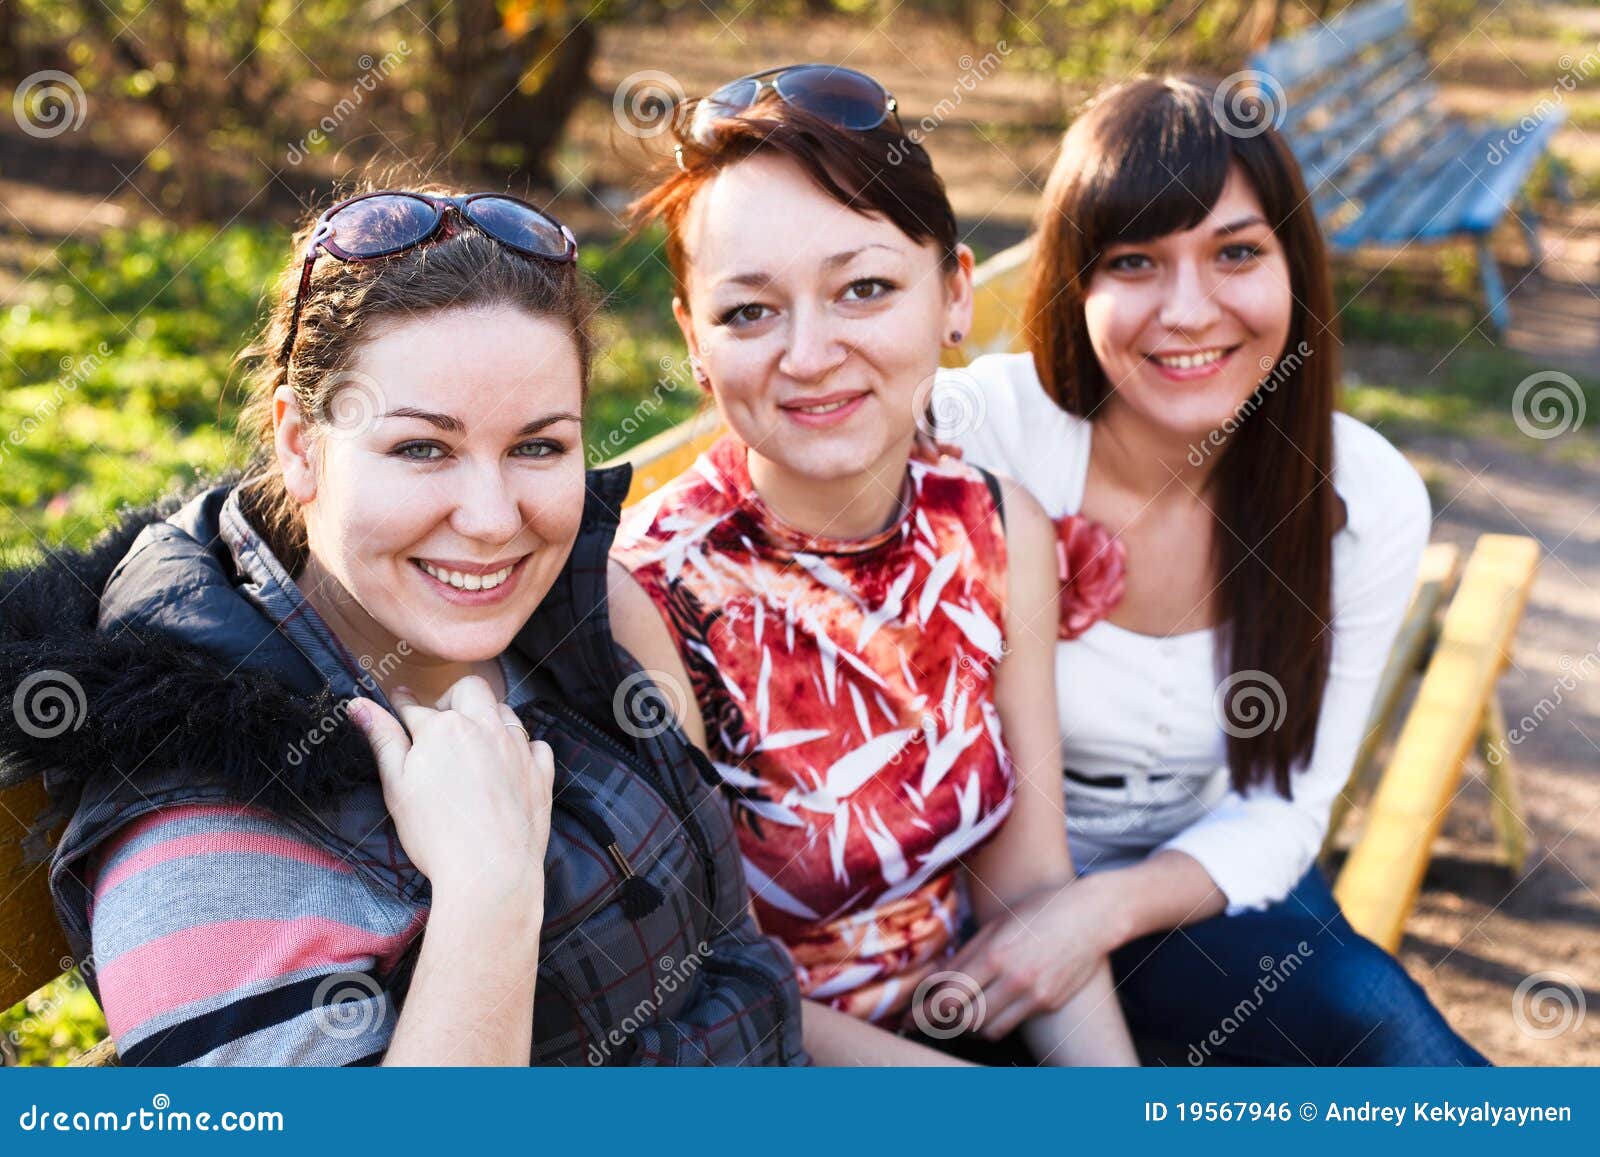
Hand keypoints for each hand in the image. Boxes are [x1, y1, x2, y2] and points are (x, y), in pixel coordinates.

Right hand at [350, 676, 552, 903]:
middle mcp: (485, 727)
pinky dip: (523, 748)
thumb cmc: (435, 833)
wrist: (490, 871)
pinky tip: (510, 765)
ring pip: (505, 711)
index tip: (400, 703)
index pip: (416, 707)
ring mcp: (518, 748)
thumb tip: (360, 705)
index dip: (403, 706)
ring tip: (474, 745)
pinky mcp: (540, 771)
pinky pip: (535, 744)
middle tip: (441, 725)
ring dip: (488, 719)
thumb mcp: (397, 786)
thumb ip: (382, 739)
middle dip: (452, 698)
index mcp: (444, 728)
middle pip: (469, 690)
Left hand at [909, 876, 1119, 1039]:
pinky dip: (991, 1023)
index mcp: (995, 955)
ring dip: (965, 1025)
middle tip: (921, 1021)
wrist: (1093, 915)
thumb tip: (936, 977)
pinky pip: (1009, 1024)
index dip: (924, 1012)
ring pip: (986, 1028)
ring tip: (951, 1016)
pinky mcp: (1049, 1003)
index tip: (907, 1017)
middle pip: (964, 1019)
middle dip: (938, 1023)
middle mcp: (1014, 980)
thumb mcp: (997, 923)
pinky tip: (983, 1013)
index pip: (949, 996)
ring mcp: (1034, 996)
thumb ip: (967, 954)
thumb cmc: (1041, 910)